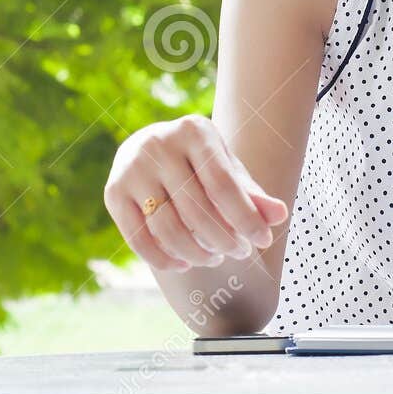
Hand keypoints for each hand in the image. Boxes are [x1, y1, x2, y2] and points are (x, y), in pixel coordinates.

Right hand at [104, 114, 288, 271]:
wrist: (150, 147)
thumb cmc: (199, 162)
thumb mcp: (228, 168)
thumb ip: (252, 193)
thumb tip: (280, 216)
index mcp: (193, 130)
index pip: (224, 185)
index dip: (246, 219)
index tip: (262, 240)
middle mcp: (158, 144)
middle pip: (197, 210)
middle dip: (224, 239)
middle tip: (239, 252)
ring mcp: (131, 168)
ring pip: (169, 229)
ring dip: (198, 253)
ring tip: (216, 257)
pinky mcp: (112, 192)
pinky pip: (139, 240)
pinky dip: (165, 260)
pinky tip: (186, 263)